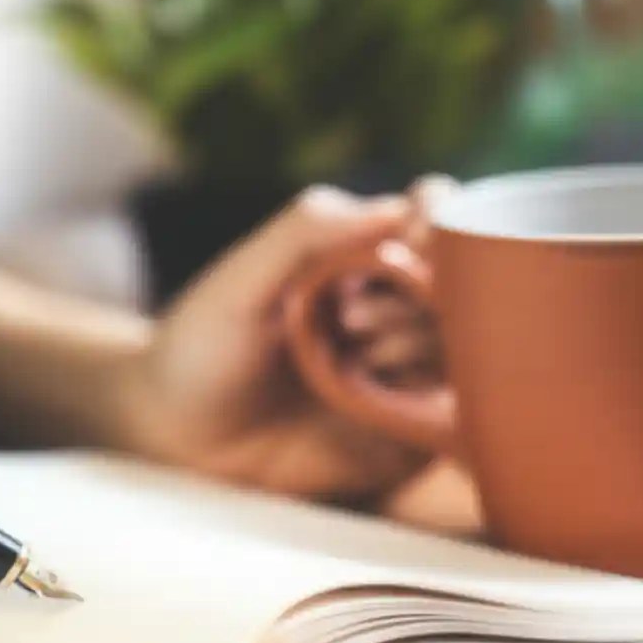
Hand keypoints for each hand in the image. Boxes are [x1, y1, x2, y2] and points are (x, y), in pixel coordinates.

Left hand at [116, 182, 443, 506]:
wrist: (174, 437)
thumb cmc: (198, 347)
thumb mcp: (241, 280)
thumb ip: (306, 231)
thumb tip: (397, 205)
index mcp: (358, 260)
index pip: (436, 219)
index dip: (443, 218)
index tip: (416, 233)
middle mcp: (393, 310)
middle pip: (467, 278)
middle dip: (427, 285)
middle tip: (353, 314)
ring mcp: (404, 370)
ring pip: (469, 339)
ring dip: (421, 334)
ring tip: (356, 351)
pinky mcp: (409, 432)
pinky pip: (459, 408)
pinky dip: (431, 388)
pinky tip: (374, 386)